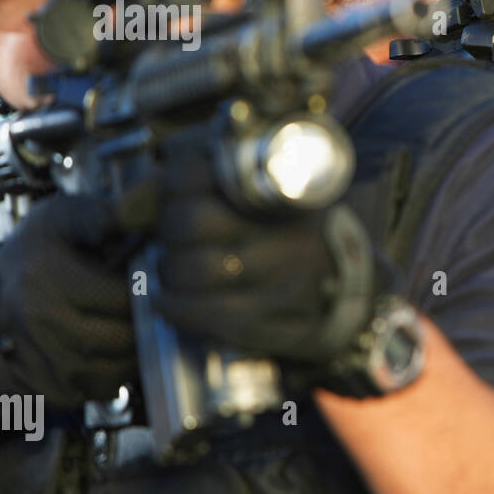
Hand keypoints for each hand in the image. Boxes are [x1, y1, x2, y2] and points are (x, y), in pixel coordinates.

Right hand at [0, 193, 136, 408]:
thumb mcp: (67, 217)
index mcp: (48, 279)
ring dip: (132, 358)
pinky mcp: (39, 383)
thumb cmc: (39, 249)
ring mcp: (35, 357)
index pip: (122, 300)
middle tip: (151, 315)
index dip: (149, 296)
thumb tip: (151, 199)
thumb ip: (110, 214)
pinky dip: (109, 380)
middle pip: (117, 341)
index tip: (156, 288)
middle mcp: (37, 322)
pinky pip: (89, 393)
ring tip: (133, 333)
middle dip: (144, 329)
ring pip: (107, 374)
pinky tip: (111, 355)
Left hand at [150, 150, 381, 380]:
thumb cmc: (306, 244)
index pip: (203, 172)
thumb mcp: (276, 202)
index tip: (177, 192)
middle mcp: (286, 232)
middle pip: (190, 222)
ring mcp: (282, 279)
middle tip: (176, 237)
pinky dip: (177, 308)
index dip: (175, 183)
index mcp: (286, 193)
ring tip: (176, 271)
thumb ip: (213, 189)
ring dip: (169, 273)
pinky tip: (171, 303)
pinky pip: (207, 314)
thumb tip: (133, 203)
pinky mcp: (275, 321)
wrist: (360, 299)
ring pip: (191, 270)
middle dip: (170, 232)